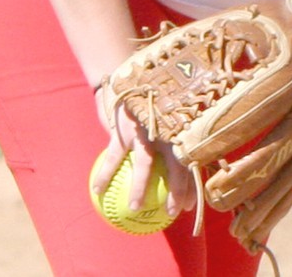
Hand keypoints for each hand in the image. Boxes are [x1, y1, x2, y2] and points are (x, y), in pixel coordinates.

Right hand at [92, 87, 197, 213]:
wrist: (128, 79)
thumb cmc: (148, 105)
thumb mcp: (164, 117)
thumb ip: (170, 139)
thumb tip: (176, 172)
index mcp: (180, 130)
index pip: (191, 161)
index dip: (194, 185)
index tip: (192, 206)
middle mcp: (167, 129)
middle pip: (177, 165)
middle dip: (178, 191)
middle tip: (174, 212)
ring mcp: (145, 128)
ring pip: (145, 164)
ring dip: (141, 188)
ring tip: (136, 208)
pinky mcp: (123, 127)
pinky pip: (114, 156)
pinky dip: (105, 174)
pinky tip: (97, 190)